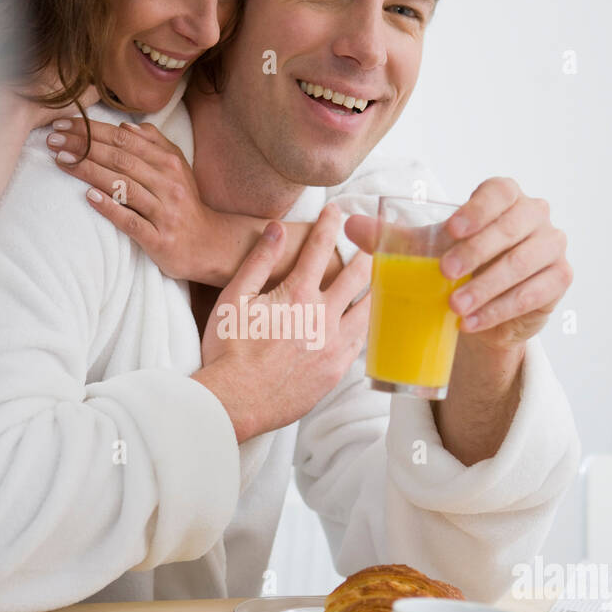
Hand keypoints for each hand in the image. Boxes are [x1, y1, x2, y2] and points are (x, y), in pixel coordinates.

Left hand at [46, 115, 223, 280]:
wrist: (209, 245)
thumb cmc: (186, 205)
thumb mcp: (177, 169)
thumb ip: (155, 144)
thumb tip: (125, 127)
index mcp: (169, 163)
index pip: (125, 141)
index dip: (93, 130)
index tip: (64, 123)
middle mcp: (168, 184)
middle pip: (120, 159)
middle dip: (84, 146)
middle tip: (54, 138)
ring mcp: (164, 212)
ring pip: (123, 186)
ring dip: (90, 171)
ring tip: (62, 160)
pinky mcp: (159, 239)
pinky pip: (131, 221)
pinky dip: (110, 208)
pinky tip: (89, 196)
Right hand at [193, 206, 372, 441]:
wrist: (236, 402)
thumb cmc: (227, 351)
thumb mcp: (233, 299)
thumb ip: (258, 261)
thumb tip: (277, 229)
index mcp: (297, 294)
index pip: (320, 249)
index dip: (329, 224)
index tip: (337, 209)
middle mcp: (323, 317)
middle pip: (357, 276)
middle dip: (367, 252)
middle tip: (375, 241)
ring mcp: (333, 346)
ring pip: (369, 310)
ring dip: (377, 289)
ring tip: (384, 277)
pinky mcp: (336, 371)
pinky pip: (362, 342)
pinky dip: (369, 325)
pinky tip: (369, 321)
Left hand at [344, 178, 571, 350]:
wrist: (484, 308)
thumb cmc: (456, 266)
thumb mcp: (423, 251)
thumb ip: (390, 237)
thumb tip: (348, 224)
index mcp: (504, 196)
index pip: (499, 191)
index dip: (478, 208)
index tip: (450, 230)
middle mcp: (534, 215)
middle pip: (513, 227)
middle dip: (479, 251)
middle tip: (446, 273)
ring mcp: (551, 246)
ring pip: (525, 263)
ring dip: (489, 286)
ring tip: (455, 308)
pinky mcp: (559, 278)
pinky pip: (536, 292)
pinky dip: (504, 309)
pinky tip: (475, 323)